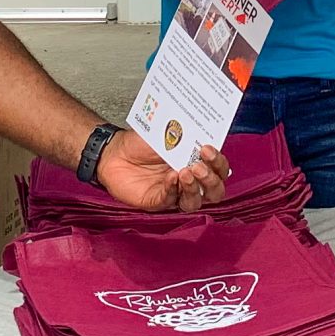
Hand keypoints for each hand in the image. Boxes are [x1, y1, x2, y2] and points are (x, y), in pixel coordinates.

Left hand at [97, 131, 230, 212]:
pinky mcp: (157, 202)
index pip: (219, 170)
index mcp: (197, 163)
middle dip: (211, 180)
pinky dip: (172, 190)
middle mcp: (189, 181)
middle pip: (214, 192)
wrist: (115, 151)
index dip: (218, 162)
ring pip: (195, 202)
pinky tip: (170, 178)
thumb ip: (187, 137)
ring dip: (194, 188)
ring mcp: (174, 193)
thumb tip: (203, 133)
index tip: (208, 149)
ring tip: (184, 172)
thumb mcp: (169, 134)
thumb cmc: (142, 142)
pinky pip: (170, 201)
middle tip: (199, 166)